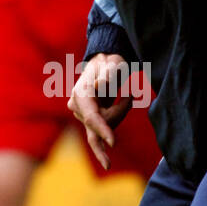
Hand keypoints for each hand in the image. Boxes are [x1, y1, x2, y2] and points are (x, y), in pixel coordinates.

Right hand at [67, 53, 132, 169]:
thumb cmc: (109, 63)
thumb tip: (99, 85)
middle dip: (118, 114)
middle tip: (129, 96)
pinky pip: (107, 127)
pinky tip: (122, 101)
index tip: (113, 143)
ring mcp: (82, 115)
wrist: (104, 65)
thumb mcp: (112, 64)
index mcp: (80, 94)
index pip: (92, 117)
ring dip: (119, 113)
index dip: (102, 130)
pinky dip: (118, 114)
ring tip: (125, 95)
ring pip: (105, 127)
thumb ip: (108, 73)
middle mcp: (77, 107)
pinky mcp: (89, 121)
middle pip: (100, 125)